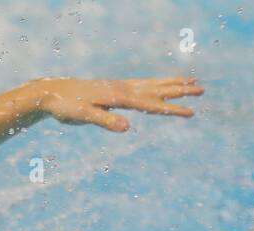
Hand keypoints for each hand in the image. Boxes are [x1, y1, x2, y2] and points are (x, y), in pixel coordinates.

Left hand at [29, 76, 203, 131]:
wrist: (51, 93)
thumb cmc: (66, 106)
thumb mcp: (84, 116)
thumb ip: (105, 120)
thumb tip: (127, 127)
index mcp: (119, 96)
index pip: (152, 104)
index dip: (172, 109)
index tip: (191, 112)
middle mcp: (122, 88)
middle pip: (157, 89)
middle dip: (180, 90)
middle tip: (202, 89)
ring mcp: (119, 88)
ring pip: (152, 85)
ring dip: (172, 84)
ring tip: (191, 81)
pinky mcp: (114, 90)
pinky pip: (141, 87)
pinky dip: (155, 86)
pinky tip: (160, 87)